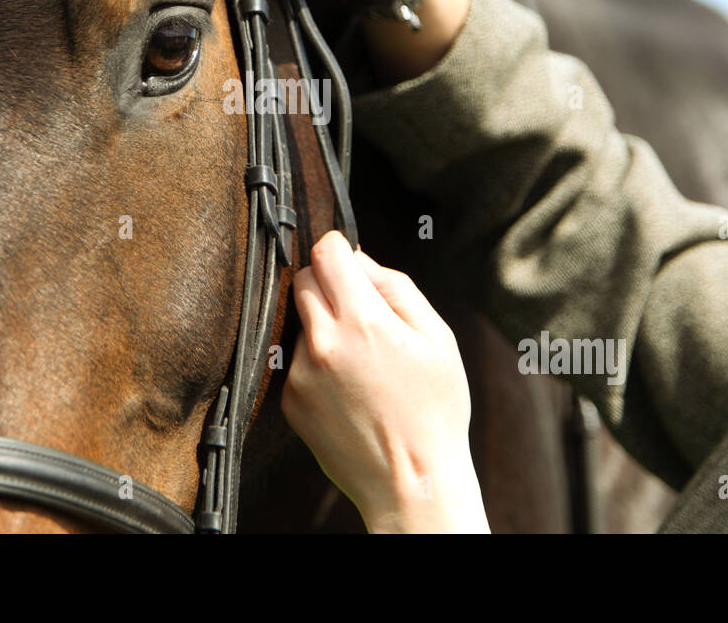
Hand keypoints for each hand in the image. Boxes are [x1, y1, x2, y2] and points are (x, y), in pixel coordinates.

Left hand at [280, 230, 489, 532]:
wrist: (411, 481)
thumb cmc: (434, 409)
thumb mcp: (437, 337)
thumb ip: (396, 287)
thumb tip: (359, 259)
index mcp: (363, 320)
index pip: (326, 252)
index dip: (340, 246)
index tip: (348, 255)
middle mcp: (323, 342)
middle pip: (306, 279)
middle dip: (329, 282)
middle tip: (361, 310)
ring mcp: (301, 373)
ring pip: (302, 320)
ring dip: (323, 325)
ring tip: (362, 363)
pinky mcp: (290, 400)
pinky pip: (296, 360)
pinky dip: (317, 362)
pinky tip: (348, 388)